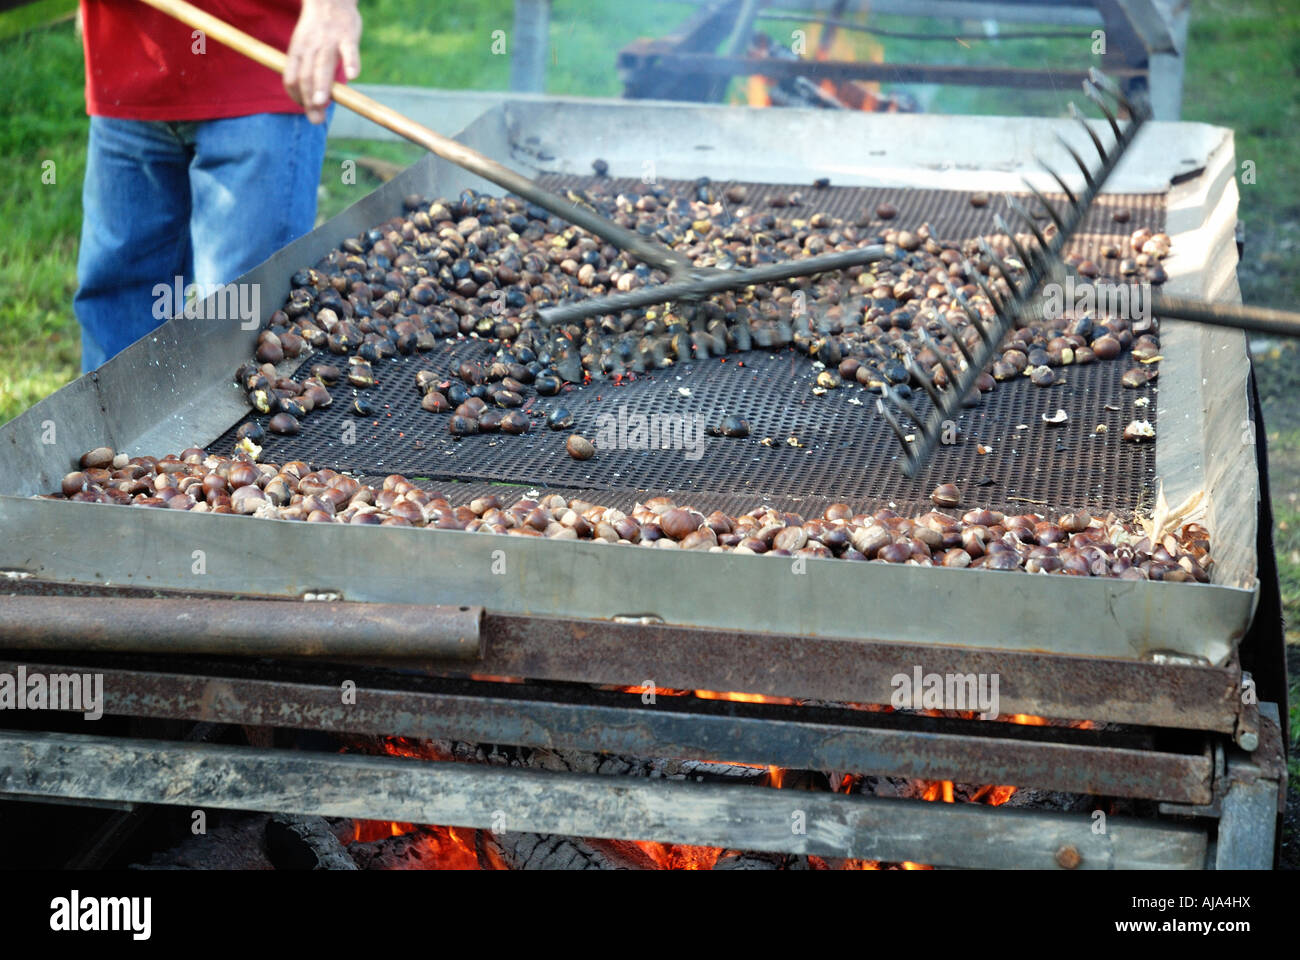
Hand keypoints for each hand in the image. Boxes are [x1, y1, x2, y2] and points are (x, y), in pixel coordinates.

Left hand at [283, 0, 361, 123]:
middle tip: (316, 119)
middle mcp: (310, 48)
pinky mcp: (347, 36)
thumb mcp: (304, 46)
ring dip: (321, 85)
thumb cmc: (317, 29)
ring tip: (322, 104)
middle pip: (306, 76)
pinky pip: (349, 50)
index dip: (296, 96)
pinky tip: (353, 75)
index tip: (306, 109)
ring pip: (322, 65)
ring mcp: (329, 41)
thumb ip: (306, 72)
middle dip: (309, 99)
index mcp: (298, 51)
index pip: (291, 78)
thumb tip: (311, 103)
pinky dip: (351, 62)